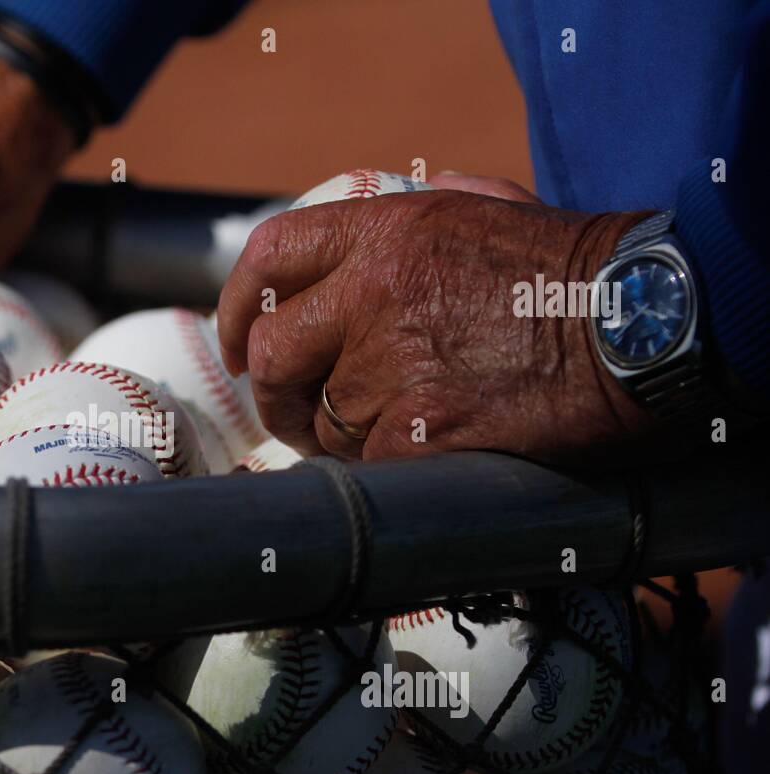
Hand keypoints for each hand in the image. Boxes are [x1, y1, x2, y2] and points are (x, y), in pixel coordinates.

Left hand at [217, 187, 657, 464]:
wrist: (638, 323)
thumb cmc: (569, 267)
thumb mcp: (486, 208)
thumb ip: (422, 213)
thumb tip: (392, 213)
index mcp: (383, 231)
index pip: (267, 257)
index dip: (233, 306)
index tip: (233, 344)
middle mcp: (371, 295)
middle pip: (271, 353)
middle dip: (272, 393)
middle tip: (292, 413)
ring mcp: (392, 367)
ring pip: (319, 421)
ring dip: (337, 437)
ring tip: (382, 432)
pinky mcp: (421, 433)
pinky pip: (367, 464)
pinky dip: (384, 467)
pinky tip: (421, 453)